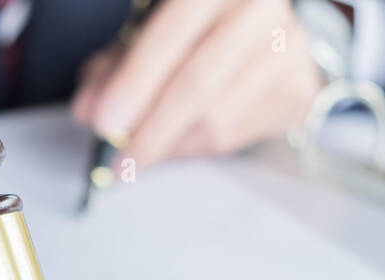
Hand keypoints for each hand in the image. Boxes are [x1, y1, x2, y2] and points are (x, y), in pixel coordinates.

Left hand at [71, 0, 323, 166]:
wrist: (267, 34)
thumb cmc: (201, 29)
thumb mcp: (153, 30)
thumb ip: (116, 66)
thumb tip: (87, 111)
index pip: (169, 35)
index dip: (132, 84)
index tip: (103, 123)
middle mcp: (259, 8)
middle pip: (196, 84)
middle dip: (149, 129)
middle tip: (120, 159)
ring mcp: (286, 47)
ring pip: (216, 118)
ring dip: (170, 144)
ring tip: (144, 151)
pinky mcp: (296, 87)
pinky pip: (236, 134)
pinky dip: (196, 147)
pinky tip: (178, 141)